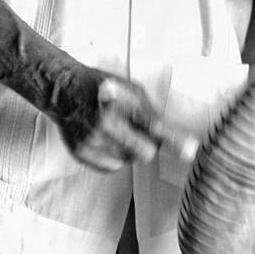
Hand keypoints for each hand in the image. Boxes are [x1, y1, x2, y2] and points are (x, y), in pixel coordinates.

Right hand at [56, 68, 198, 172]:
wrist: (63, 91)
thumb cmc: (102, 87)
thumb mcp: (132, 90)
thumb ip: (151, 112)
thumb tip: (174, 137)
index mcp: (122, 104)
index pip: (154, 125)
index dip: (174, 140)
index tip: (190, 150)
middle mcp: (107, 124)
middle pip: (145, 152)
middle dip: (149, 146)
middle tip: (139, 131)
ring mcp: (93, 141)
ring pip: (128, 160)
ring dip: (129, 149)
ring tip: (116, 130)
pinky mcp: (82, 154)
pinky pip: (111, 166)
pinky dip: (113, 156)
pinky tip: (104, 138)